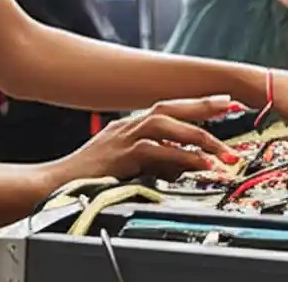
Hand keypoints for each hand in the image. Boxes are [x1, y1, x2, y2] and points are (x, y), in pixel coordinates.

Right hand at [46, 96, 238, 185]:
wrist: (57, 187)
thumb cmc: (89, 181)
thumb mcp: (132, 169)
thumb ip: (158, 163)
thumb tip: (187, 164)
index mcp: (129, 128)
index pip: (167, 109)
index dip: (195, 104)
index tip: (222, 102)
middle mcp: (127, 127)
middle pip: (169, 106)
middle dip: (202, 104)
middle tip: (231, 104)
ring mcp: (122, 138)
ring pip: (165, 124)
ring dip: (198, 135)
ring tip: (223, 150)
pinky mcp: (120, 154)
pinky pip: (155, 150)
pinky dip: (180, 156)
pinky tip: (199, 164)